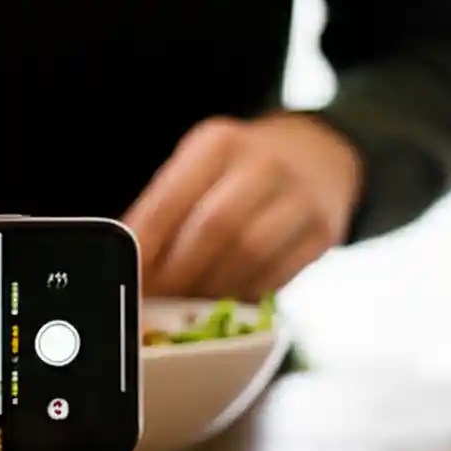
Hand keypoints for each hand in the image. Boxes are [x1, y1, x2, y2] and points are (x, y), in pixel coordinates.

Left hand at [123, 113, 362, 301]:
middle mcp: (263, 163)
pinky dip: (245, 294)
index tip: (128, 277)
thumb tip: (126, 261)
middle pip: (212, 229)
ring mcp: (301, 196)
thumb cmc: (241, 168)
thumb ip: (165, 207)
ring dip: (211, 289)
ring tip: (185, 307)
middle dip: (177, 274)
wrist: (320, 153)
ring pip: (248, 254)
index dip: (145, 247)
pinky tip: (226, 302)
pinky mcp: (324, 230)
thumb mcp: (201, 165)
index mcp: (218, 143)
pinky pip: (278, 274)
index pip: (170, 200)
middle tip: (154, 300)